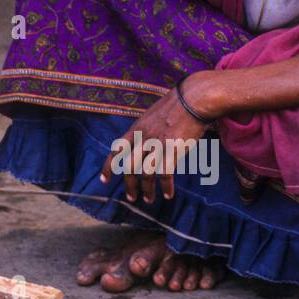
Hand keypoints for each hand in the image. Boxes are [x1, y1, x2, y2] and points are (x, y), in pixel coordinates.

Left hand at [98, 72, 219, 203]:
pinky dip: (165, 187)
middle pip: (129, 166)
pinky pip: (165, 174)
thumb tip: (143, 143)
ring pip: (145, 173)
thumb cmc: (177, 105)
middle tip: (131, 198)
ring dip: (146, 190)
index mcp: (137, 128)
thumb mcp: (153, 115)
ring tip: (148, 200)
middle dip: (129, 185)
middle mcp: (144, 137)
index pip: (116, 150)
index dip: (109, 166)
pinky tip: (168, 194)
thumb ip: (146, 130)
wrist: (193, 98)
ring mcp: (158, 144)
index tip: (104, 180)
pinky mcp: (173, 150)